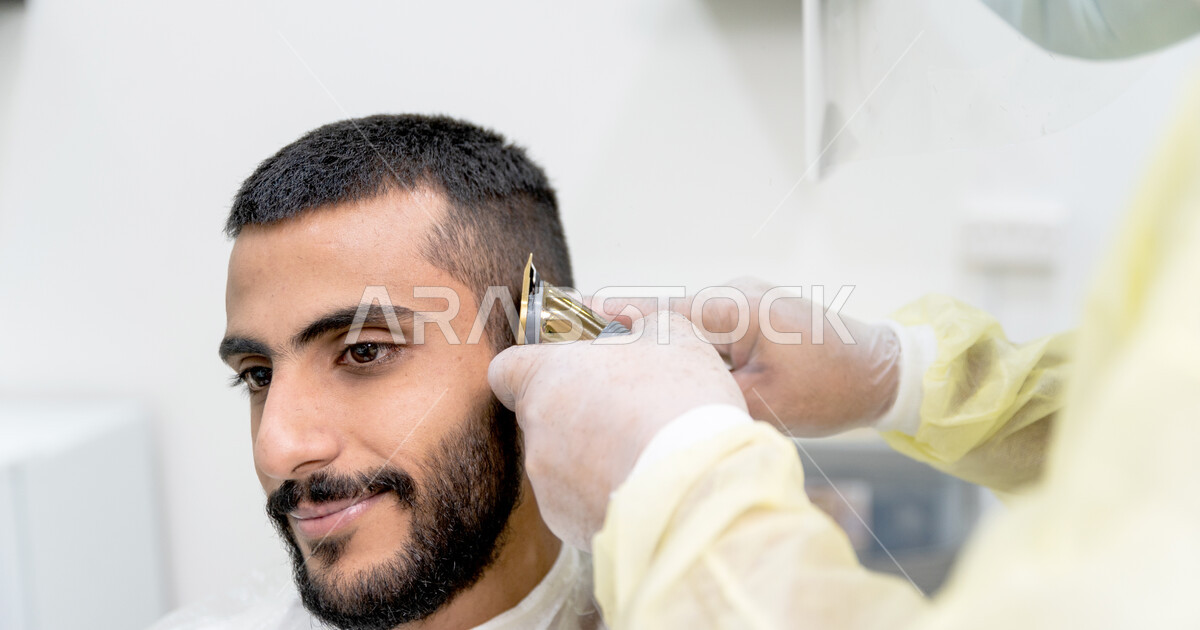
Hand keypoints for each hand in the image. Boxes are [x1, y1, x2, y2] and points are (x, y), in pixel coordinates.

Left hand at [488, 311, 744, 548]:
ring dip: (591, 457)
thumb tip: (629, 324)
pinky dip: (602, 495)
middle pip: (541, 418)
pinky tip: (642, 487)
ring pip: (561, 463)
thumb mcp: (672, 335)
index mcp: (547, 377)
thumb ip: (637, 323)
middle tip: (624, 413)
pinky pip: (578, 501)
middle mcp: (536, 430)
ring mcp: (546, 481)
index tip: (562, 371)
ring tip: (642, 455)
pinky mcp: (565, 521)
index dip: (532, 369)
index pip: (506, 369)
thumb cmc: (680, 403)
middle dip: (575, 415)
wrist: (696, 487)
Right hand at [594, 279, 900, 436]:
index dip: (613, 313)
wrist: (883, 373)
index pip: (662, 312)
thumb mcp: (769, 404)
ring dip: (654, 347)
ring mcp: (743, 304)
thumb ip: (712, 397)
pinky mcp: (750, 319)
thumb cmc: (834, 388)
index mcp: (738, 310)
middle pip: (664, 316)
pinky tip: (661, 375)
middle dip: (623, 331)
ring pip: (684, 328)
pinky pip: (704, 334)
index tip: (568, 310)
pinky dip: (681, 352)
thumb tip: (665, 401)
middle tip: (572, 341)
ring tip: (610, 367)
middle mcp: (735, 297)